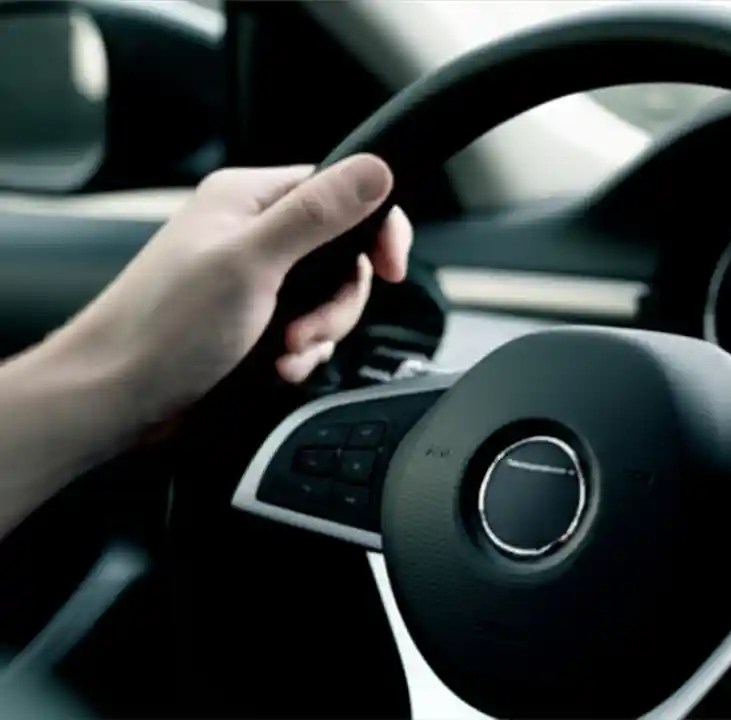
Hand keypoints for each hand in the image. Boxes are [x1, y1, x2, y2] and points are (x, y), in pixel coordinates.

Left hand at [63, 154, 409, 423]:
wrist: (115, 398)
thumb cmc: (161, 329)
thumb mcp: (250, 263)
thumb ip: (318, 215)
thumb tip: (376, 169)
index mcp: (249, 199)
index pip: (341, 191)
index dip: (376, 227)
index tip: (390, 266)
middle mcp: (253, 233)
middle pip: (344, 255)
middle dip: (338, 302)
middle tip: (308, 328)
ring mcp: (255, 279)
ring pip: (330, 299)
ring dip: (320, 334)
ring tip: (285, 354)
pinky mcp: (254, 321)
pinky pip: (308, 331)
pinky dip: (303, 355)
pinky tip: (278, 368)